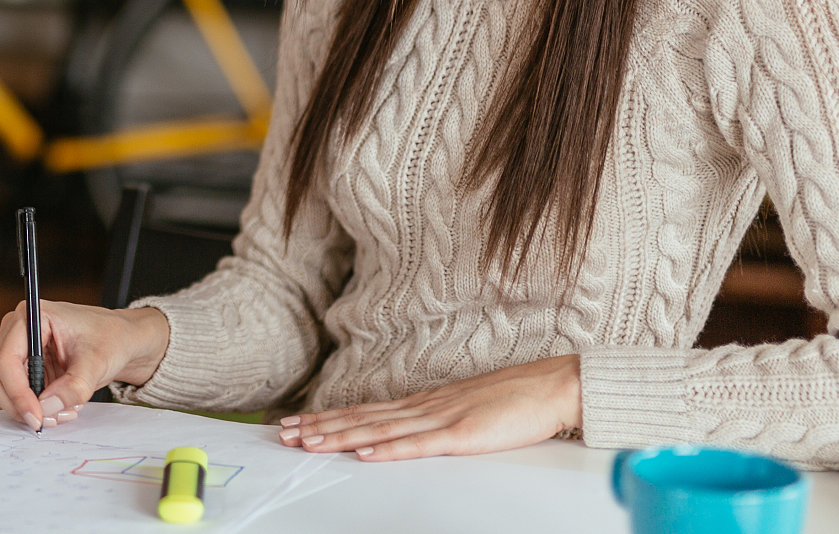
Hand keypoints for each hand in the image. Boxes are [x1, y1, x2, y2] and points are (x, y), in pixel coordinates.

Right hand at [0, 301, 169, 431]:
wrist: (120, 339)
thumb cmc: (110, 338)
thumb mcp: (97, 362)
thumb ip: (73, 386)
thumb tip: (46, 408)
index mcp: (33, 316)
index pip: (7, 359)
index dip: (17, 392)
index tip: (36, 417)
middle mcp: (18, 329)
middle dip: (20, 404)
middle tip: (48, 422)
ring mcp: (18, 347)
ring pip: (3, 388)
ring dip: (28, 408)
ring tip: (63, 413)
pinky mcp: (24, 365)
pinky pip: (16, 393)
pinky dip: (34, 407)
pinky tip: (59, 408)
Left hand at [278, 355, 580, 460]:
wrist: (554, 385)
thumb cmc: (515, 400)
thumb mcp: (465, 410)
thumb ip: (436, 421)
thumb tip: (408, 433)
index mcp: (425, 402)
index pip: (366, 410)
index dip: (329, 417)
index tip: (298, 422)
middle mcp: (425, 406)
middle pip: (362, 417)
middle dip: (321, 427)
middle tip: (284, 433)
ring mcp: (442, 418)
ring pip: (380, 429)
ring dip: (341, 437)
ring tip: (308, 442)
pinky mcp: (463, 434)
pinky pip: (420, 444)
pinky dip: (390, 449)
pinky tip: (365, 453)